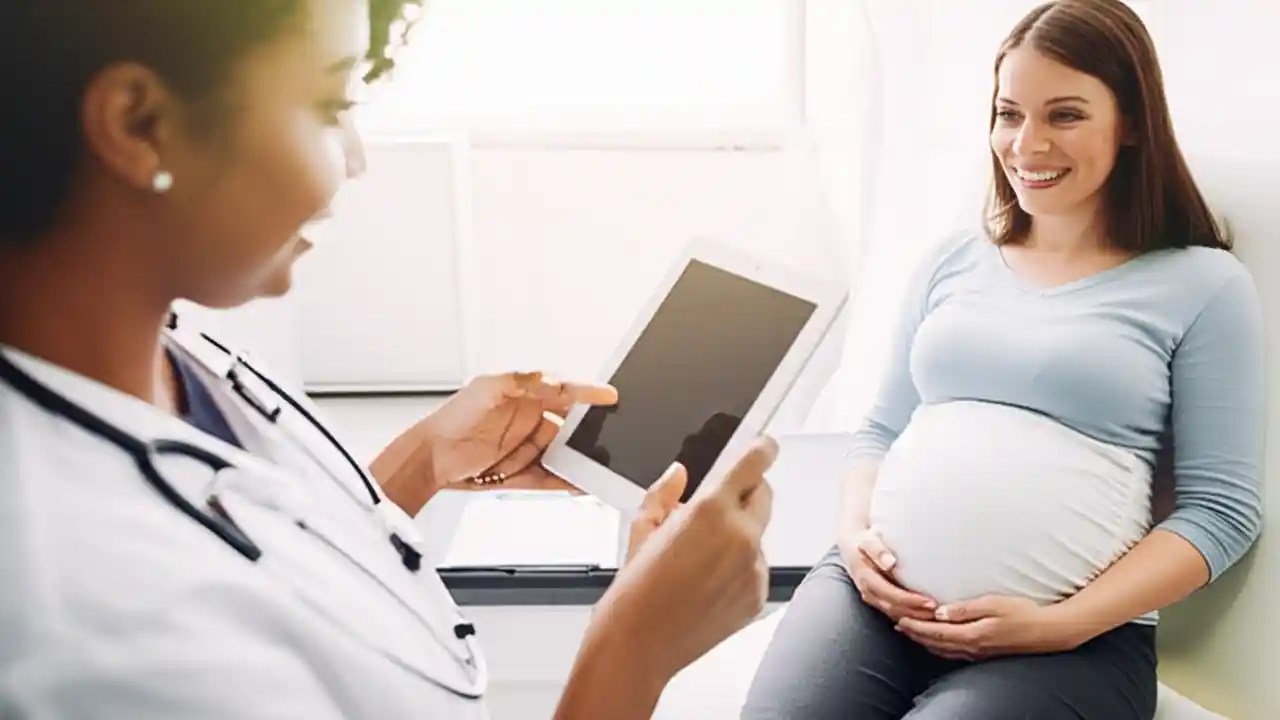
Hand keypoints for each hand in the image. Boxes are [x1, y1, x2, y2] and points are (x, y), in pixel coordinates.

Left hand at [371, 372, 615, 513]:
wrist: (430, 456)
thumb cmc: (454, 417)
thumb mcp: (486, 388)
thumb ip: (520, 380)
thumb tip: (552, 378)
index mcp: (526, 395)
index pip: (565, 391)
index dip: (588, 393)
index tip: (609, 396)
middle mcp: (531, 420)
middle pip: (571, 425)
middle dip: (589, 431)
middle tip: (609, 436)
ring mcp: (528, 448)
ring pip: (564, 454)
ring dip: (581, 460)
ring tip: (599, 465)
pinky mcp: (522, 473)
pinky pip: (551, 478)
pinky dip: (567, 483)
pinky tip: (580, 485)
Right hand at [590, 437, 777, 681]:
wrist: (639, 645)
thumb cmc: (635, 590)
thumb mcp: (642, 529)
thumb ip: (665, 493)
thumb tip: (679, 474)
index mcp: (712, 510)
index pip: (755, 464)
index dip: (763, 449)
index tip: (764, 446)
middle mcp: (741, 535)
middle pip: (764, 495)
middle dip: (745, 494)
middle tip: (716, 508)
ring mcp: (754, 568)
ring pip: (758, 533)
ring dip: (739, 534)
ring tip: (700, 560)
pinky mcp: (758, 594)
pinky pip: (757, 567)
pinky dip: (740, 567)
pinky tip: (708, 583)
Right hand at [839, 527, 937, 621]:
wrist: (850, 544)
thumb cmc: (863, 540)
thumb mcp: (868, 540)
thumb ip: (877, 550)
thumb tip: (890, 563)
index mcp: (866, 578)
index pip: (891, 595)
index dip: (911, 601)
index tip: (930, 602)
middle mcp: (867, 592)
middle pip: (894, 609)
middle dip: (916, 613)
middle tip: (939, 613)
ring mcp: (871, 598)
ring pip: (894, 614)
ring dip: (914, 617)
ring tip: (935, 616)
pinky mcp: (876, 599)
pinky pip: (893, 612)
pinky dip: (908, 616)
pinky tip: (923, 616)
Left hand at [895, 595, 1078, 660]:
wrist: (1049, 631)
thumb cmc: (1024, 612)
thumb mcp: (994, 604)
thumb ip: (965, 609)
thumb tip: (939, 612)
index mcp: (972, 634)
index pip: (935, 632)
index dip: (915, 626)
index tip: (898, 618)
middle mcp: (973, 647)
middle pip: (935, 643)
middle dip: (914, 634)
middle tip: (896, 624)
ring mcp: (979, 652)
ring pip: (943, 650)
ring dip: (924, 641)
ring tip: (909, 632)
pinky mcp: (985, 652)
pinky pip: (954, 652)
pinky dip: (939, 646)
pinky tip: (936, 641)